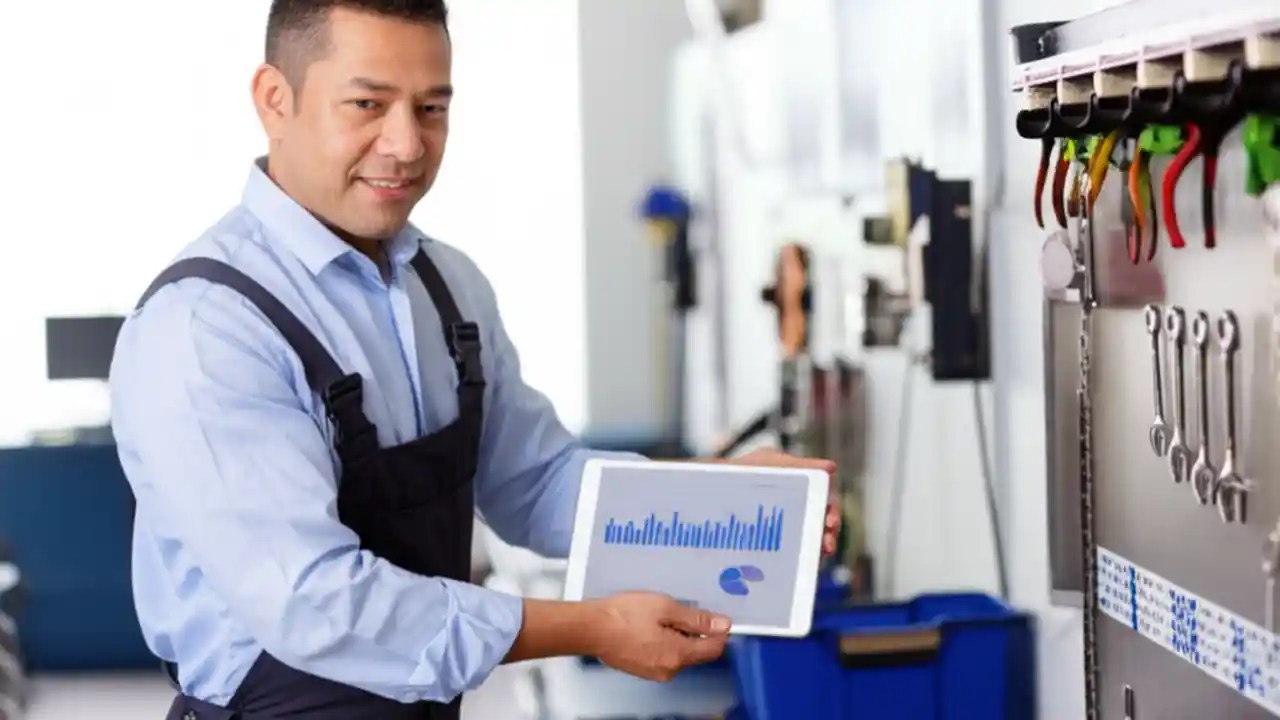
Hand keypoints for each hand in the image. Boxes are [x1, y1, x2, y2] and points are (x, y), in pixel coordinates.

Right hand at [587, 592, 730, 681]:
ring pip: (680, 655)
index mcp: (678, 655)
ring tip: (659, 617)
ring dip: (678, 637)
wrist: (591, 629)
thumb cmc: (625, 615)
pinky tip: (649, 628)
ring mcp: (655, 673)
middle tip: (677, 610)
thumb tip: (723, 625)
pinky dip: (664, 643)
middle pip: (697, 653)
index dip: (718, 632)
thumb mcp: (665, 608)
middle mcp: (670, 670)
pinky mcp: (643, 670)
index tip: (713, 617)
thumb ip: (696, 619)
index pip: (713, 649)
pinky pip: (664, 657)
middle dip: (695, 633)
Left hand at [721, 448, 840, 555]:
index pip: (823, 502)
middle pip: (818, 524)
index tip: (830, 524)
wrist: (708, 488)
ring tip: (818, 553)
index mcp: (799, 488)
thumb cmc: (741, 471)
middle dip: (827, 534)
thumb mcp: (770, 462)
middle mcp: (794, 507)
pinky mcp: (771, 540)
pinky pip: (789, 551)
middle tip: (827, 545)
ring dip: (816, 547)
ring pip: (807, 539)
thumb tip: (832, 468)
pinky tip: (800, 565)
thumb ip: (800, 465)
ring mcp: (783, 524)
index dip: (831, 513)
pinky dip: (799, 558)